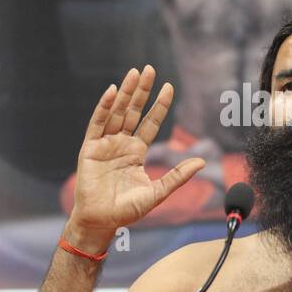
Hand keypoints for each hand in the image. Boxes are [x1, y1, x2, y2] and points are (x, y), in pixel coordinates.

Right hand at [69, 65, 205, 239]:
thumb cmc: (126, 211)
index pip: (150, 123)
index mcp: (136, 152)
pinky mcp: (90, 148)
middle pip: (133, 111)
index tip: (169, 87)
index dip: (159, 105)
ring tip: (134, 73)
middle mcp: (121, 144)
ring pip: (117, 112)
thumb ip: (177, 176)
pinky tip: (112, 92)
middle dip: (142, 91)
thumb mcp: (157, 193)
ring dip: (125, 93)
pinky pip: (97, 123)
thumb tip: (201, 161)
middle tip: (149, 69)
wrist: (101, 222)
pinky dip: (104, 107)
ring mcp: (105, 144)